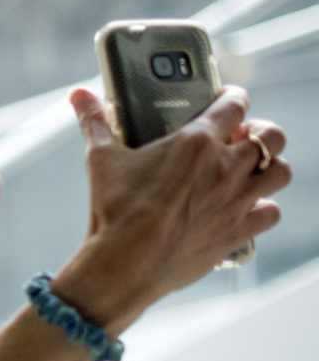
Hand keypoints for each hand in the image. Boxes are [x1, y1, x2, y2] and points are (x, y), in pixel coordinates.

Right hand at [58, 86, 287, 330]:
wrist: (125, 264)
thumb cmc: (114, 210)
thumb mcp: (101, 159)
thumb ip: (95, 122)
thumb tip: (79, 96)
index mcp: (197, 142)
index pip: (235, 104)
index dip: (233, 97)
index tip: (227, 100)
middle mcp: (226, 168)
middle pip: (272, 134)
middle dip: (261, 131)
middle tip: (240, 138)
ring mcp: (238, 200)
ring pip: (281, 171)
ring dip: (268, 167)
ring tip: (248, 171)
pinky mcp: (239, 230)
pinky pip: (271, 212)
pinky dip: (262, 207)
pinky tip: (242, 207)